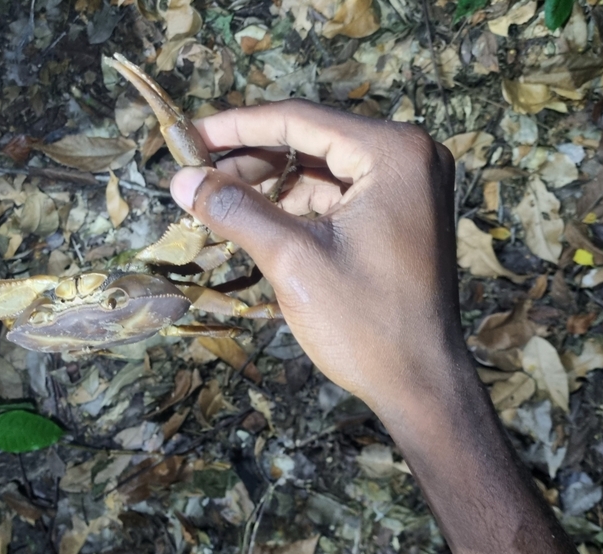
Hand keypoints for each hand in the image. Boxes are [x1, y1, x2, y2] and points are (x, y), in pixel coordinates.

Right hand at [171, 101, 589, 553]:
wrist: (421, 383)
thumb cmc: (365, 323)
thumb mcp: (292, 259)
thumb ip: (236, 210)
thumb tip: (181, 179)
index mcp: (393, 153)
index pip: (300, 120)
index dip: (237, 127)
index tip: (188, 136)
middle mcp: (408, 156)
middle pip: (310, 139)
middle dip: (250, 156)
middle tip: (196, 173)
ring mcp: (408, 185)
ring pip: (320, 166)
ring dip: (269, 180)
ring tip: (217, 198)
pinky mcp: (399, 213)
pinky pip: (336, 192)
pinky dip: (295, 202)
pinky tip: (254, 216)